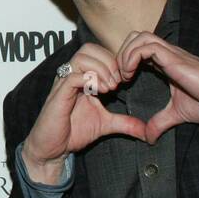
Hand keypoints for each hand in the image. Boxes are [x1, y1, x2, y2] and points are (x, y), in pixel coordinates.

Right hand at [22, 44, 145, 182]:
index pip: (97, 52)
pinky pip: (73, 77)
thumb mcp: (105, 124)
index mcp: (81, 77)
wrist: (53, 149)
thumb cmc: (72, 132)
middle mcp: (71, 76)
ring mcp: (63, 84)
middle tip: (117, 82)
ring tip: (109, 88)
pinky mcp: (58, 95)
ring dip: (100, 70)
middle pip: (88, 48)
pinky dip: (90, 81)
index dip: (113, 61)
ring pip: (80, 57)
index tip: (123, 80)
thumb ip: (124, 122)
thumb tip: (145, 130)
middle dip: (108, 62)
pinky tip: (99, 93)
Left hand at [116, 32, 198, 142]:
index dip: (126, 60)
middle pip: (137, 36)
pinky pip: (146, 47)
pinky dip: (132, 57)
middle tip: (120, 76)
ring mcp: (171, 53)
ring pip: (140, 37)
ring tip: (125, 75)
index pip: (139, 48)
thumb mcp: (176, 114)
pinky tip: (130, 75)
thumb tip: (148, 138)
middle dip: (122, 52)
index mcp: (166, 63)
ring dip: (126, 54)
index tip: (123, 81)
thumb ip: (159, 123)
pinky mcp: (174, 58)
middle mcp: (167, 54)